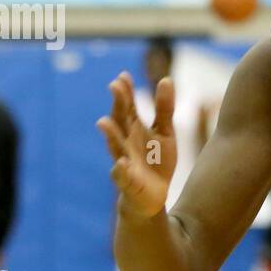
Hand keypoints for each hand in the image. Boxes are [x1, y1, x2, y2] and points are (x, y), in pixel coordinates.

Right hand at [96, 72, 177, 219]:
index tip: (123, 75)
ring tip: (103, 122)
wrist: (154, 195)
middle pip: (119, 122)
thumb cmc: (157, 161)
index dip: (125, 92)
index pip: (127, 107)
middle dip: (117, 105)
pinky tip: (121, 163)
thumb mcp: (165, 132)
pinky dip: (120, 170)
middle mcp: (125, 142)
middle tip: (114, 86)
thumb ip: (164, 108)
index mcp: (134, 129)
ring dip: (110, 135)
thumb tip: (166, 79)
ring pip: (115, 147)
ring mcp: (124, 162)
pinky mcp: (128, 182)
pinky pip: (122, 176)